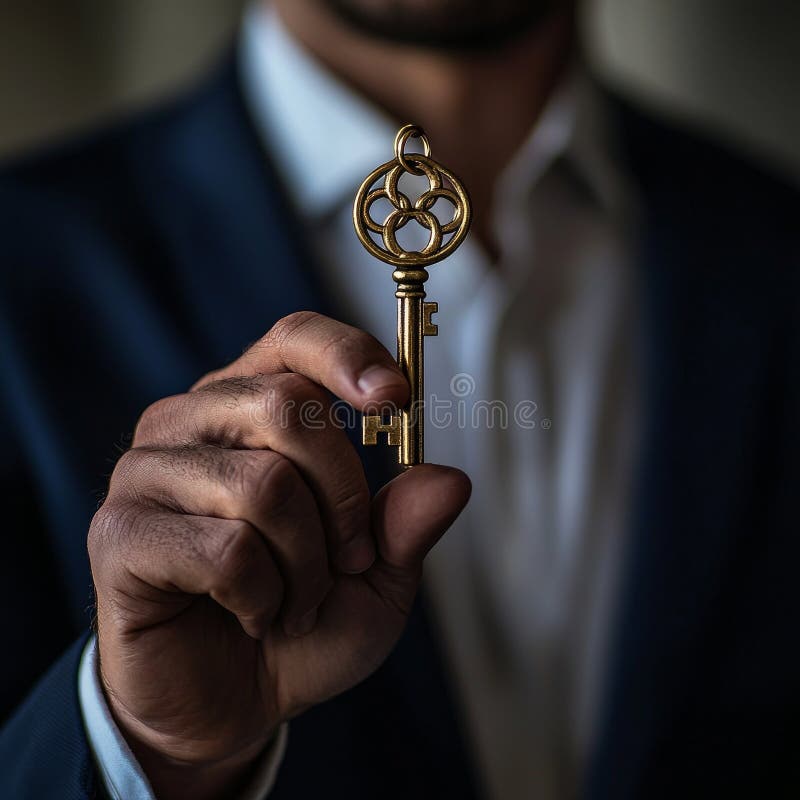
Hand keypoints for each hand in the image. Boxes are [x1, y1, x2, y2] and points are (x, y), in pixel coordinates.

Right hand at [88, 312, 470, 799]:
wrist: (228, 703)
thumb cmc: (300, 623)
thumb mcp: (376, 578)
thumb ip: (406, 525)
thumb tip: (450, 480)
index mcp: (248, 407)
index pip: (294, 338)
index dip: (348, 353)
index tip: (396, 396)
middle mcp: (190, 422)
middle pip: (288, 407)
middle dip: (343, 496)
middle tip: (347, 559)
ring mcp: (146, 473)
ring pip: (262, 484)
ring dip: (306, 563)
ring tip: (295, 601)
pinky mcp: (119, 535)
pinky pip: (225, 550)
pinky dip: (264, 597)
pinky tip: (253, 616)